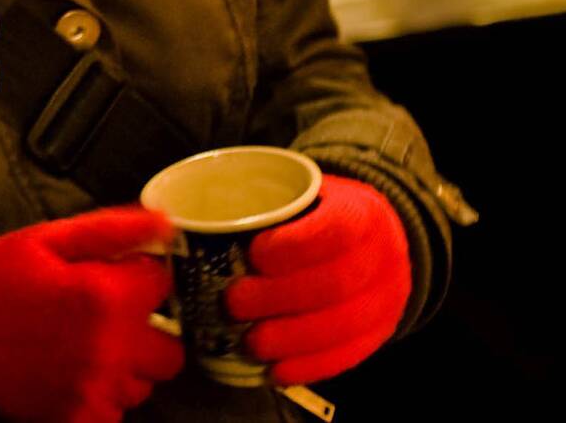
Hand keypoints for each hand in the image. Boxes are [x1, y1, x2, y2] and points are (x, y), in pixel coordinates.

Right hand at [0, 206, 185, 422]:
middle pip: (170, 350)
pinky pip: (115, 410)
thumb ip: (109, 231)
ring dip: (124, 366)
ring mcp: (98, 392)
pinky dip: (100, 393)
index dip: (142, 277)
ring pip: (143, 384)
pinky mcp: (82, 420)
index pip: (163, 285)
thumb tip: (165, 222)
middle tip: (109, 320)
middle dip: (147, 332)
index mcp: (106, 298)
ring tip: (82, 347)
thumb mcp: (42, 241)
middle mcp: (112, 351)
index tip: (119, 277)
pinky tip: (68, 373)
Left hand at [228, 174, 410, 386]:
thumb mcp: (301, 195)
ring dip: (292, 338)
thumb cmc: (321, 216)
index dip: (295, 246)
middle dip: (281, 298)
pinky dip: (310, 366)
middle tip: (234, 303)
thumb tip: (179, 219)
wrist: (377, 239)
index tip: (254, 254)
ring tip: (250, 342)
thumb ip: (259, 206)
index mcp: (361, 213)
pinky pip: (350, 356)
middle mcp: (381, 257)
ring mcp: (387, 299)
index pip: (336, 229)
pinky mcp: (380, 334)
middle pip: (337, 283)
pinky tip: (276, 370)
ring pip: (346, 325)